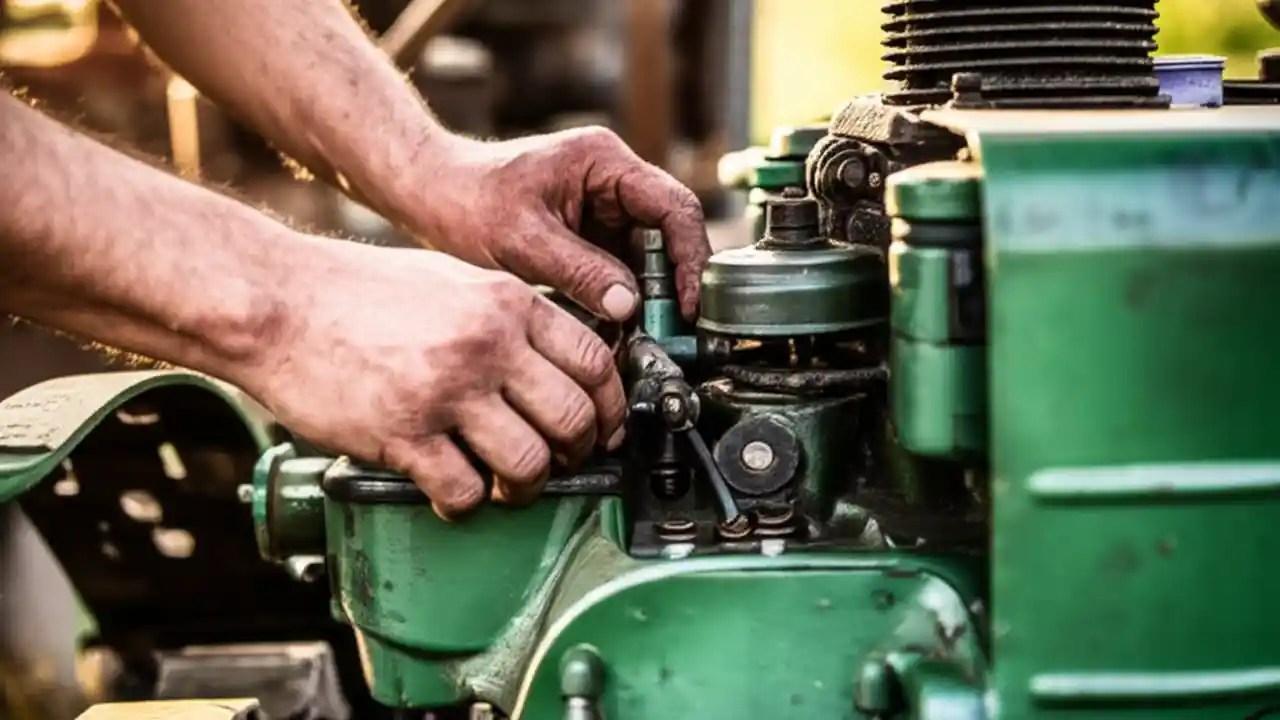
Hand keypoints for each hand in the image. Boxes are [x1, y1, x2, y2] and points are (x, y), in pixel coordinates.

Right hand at [246, 237, 625, 518]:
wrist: (277, 302)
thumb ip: (510, 317)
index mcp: (507, 303)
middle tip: (561, 463)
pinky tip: (451, 489)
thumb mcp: (454, 282)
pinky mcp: (402, 434)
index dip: (611, 407)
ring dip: (526, 488)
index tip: (605, 429)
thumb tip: (559, 364)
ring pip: (528, 464)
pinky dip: (465, 502)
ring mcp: (445, 391)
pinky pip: (463, 490)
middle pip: (573, 419)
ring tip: (506, 486)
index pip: (596, 363)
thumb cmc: (361, 292)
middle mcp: (487, 344)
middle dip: (578, 454)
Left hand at [399, 126, 710, 321]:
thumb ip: (579, 270)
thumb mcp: (522, 240)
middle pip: (668, 235)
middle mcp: (612, 182)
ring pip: (648, 259)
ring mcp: (602, 210)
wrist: (427, 196)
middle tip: (674, 333)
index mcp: (605, 162)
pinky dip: (623, 303)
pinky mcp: (589, 237)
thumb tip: (630, 307)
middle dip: (673, 285)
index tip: (688, 305)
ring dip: (649, 300)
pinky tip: (618, 334)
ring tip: (646, 340)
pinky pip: (621, 271)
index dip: (689, 258)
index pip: (674, 207)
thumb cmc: (465, 201)